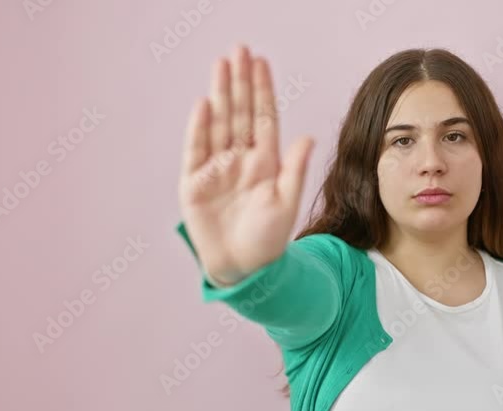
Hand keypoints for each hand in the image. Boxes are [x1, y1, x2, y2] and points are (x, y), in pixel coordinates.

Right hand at [177, 44, 314, 286]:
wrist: (244, 268)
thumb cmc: (269, 239)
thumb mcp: (287, 203)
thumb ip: (295, 169)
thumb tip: (308, 137)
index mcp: (264, 161)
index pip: (263, 117)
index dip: (261, 90)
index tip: (261, 62)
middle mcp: (239, 159)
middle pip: (239, 113)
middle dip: (239, 81)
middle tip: (239, 50)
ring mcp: (216, 169)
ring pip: (218, 123)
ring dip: (220, 94)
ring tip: (221, 65)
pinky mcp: (194, 183)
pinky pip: (196, 150)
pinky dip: (199, 128)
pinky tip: (204, 104)